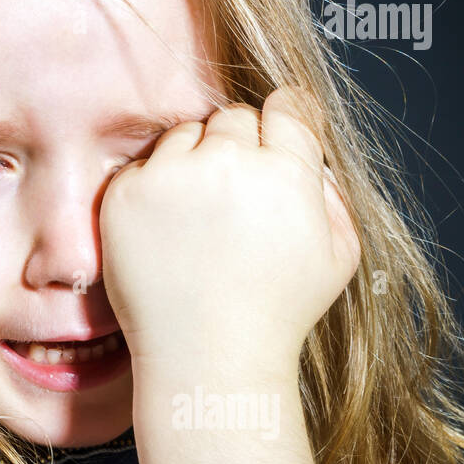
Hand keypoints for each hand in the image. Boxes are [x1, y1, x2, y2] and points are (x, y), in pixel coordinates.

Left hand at [98, 87, 360, 385]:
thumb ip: (333, 191)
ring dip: (194, 162)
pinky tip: (169, 230)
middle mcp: (226, 163)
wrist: (209, 357)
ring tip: (201, 218)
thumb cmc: (277, 311)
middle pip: (234, 118)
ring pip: (185, 135)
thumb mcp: (339, 253)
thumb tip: (311, 153)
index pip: (287, 106)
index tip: (276, 138)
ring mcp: (169, 176)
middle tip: (236, 196)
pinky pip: (144, 165)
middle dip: (238, 147)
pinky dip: (155, 188)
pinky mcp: (124, 194)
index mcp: (285, 171)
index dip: (284, 122)